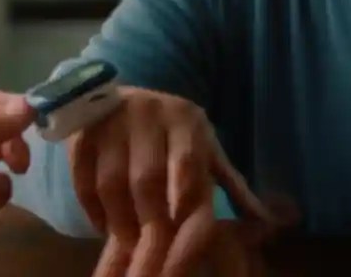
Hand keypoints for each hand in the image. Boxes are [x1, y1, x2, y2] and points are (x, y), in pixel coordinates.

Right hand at [70, 87, 284, 276]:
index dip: (184, 217)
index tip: (177, 260)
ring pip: (112, 184)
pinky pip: (82, 178)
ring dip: (120, 223)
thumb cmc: (172, 130)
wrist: (120, 91)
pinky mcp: (82, 130)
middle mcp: (151, 116)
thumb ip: (229, 186)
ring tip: (128, 250)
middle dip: (149, 231)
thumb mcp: (204, 148)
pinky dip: (92, 209)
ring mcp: (113, 121)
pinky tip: (103, 228)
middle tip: (148, 270)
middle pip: (148, 183)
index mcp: (187, 122)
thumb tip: (268, 223)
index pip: (188, 174)